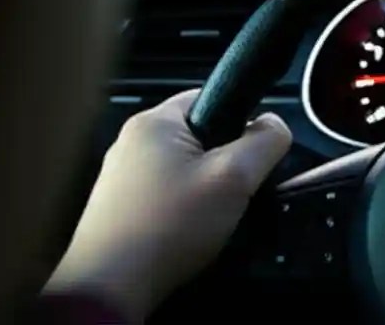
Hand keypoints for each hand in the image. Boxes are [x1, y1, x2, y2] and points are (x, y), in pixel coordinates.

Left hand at [44, 90, 291, 321]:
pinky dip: (180, 208)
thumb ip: (264, 143)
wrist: (109, 287)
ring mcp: (119, 175)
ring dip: (203, 188)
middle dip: (223, 162)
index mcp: (154, 121)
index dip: (241, 121)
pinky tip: (184, 231)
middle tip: (236, 192)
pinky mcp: (115, 206)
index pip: (211, 96)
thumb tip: (275, 125)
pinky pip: (163, 193)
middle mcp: (130, 140)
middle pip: (198, 136)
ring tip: (211, 216)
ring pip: (182, 168)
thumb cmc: (170, 224)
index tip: (252, 156)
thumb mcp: (233, 179)